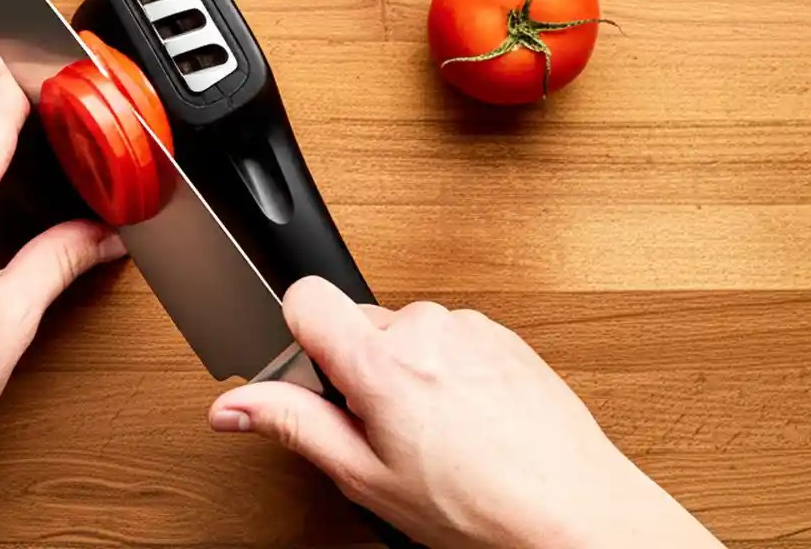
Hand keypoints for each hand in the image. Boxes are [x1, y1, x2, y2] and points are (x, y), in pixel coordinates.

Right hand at [209, 277, 724, 548]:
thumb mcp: (368, 477)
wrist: (576, 513)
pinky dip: (444, 371)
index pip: (307, 297)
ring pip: (406, 333)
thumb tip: (234, 406)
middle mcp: (428, 329)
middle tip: (382, 431)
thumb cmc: (480, 507)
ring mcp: (470, 328)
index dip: (298, 335)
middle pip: (357, 321)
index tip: (311, 374)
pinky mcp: (502, 334)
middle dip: (356, 368)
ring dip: (404, 372)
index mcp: (383, 361)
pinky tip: (462, 422)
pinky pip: (449, 338)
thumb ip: (295, 426)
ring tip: (432, 434)